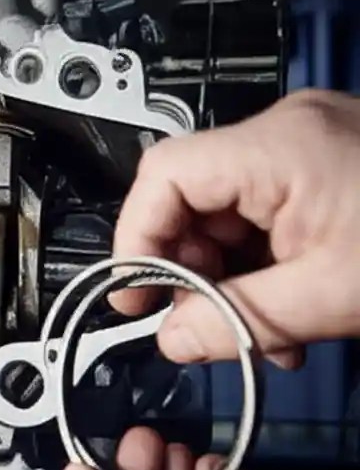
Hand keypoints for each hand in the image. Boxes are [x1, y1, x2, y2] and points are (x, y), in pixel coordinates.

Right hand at [113, 90, 359, 367]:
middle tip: (199, 321)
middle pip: (190, 194)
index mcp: (280, 146)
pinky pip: (266, 209)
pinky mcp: (329, 163)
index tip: (138, 294)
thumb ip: (238, 320)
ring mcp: (309, 143)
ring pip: (228, 209)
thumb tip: (172, 339)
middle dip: (189, 266)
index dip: (136, 238)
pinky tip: (285, 306)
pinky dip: (262, 260)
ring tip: (257, 327)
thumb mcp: (333, 296)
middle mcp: (287, 131)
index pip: (162, 176)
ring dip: (228, 273)